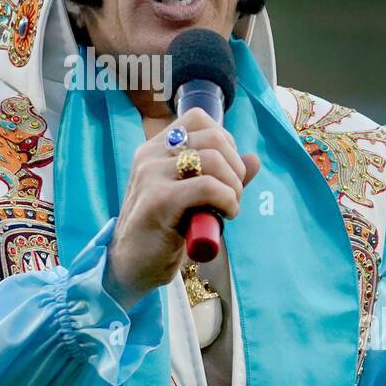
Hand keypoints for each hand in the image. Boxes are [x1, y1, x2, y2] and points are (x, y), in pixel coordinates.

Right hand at [104, 107, 259, 306]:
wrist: (131, 266)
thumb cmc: (161, 232)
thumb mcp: (192, 199)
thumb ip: (221, 177)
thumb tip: (254, 160)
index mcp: (155, 148)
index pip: (197, 118)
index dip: (225, 141)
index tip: (227, 171)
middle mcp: (150, 155)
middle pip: (214, 137)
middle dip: (236, 167)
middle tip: (233, 194)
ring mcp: (152, 175)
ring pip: (213, 159)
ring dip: (234, 186)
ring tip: (229, 207)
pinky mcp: (160, 199)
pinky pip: (209, 187)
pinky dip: (228, 200)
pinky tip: (225, 216)